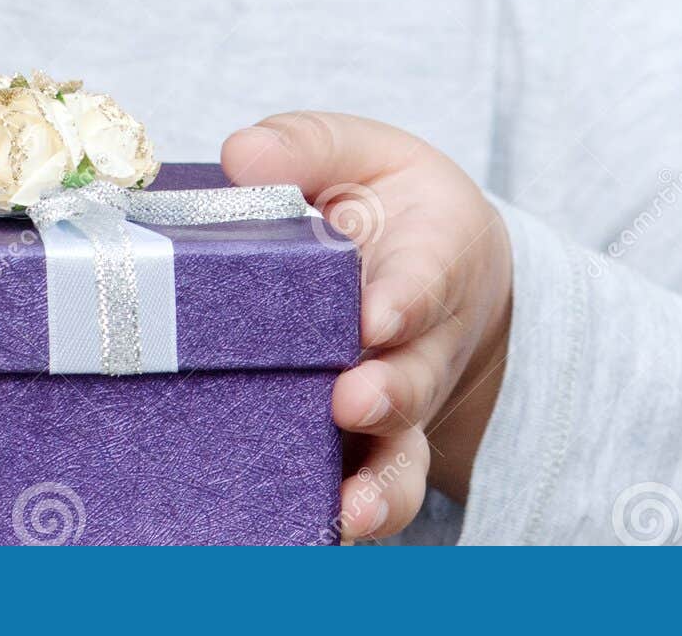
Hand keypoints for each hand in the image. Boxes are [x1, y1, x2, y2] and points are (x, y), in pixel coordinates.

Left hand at [222, 111, 510, 541]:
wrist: (443, 262)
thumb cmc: (386, 199)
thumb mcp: (358, 152)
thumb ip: (306, 147)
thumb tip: (238, 157)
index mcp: (428, 255)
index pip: (424, 278)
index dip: (403, 299)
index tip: (376, 316)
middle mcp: (421, 341)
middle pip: (412, 375)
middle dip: (384, 394)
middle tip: (348, 401)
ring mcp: (400, 401)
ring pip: (402, 450)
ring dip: (377, 479)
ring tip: (345, 504)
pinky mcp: (372, 442)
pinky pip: (375, 488)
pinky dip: (360, 516)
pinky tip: (325, 533)